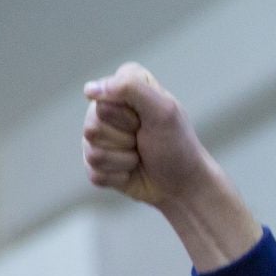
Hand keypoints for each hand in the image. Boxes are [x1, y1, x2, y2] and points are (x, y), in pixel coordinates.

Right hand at [81, 63, 261, 269]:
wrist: (187, 189)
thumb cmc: (182, 149)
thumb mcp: (163, 112)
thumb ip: (129, 89)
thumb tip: (89, 89)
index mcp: (129, 86)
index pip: (103, 94)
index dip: (126, 112)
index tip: (149, 122)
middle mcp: (113, 109)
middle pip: (91, 123)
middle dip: (123, 139)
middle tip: (147, 144)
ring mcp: (104, 137)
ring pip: (89, 148)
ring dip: (121, 160)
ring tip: (144, 159)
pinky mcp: (100, 164)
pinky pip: (91, 171)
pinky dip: (116, 177)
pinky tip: (135, 174)